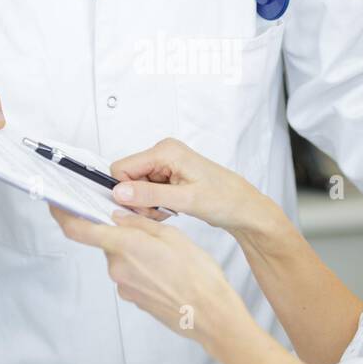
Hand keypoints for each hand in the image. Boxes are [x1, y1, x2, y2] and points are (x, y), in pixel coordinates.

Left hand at [49, 204, 247, 346]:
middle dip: (121, 234)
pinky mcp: (132, 299)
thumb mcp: (171, 236)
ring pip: (121, 258)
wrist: (210, 316)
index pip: (78, 229)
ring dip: (135, 252)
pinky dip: (142, 268)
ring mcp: (123, 286)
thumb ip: (139, 224)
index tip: (55, 203)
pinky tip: (166, 271)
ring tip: (167, 255)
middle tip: (150, 232)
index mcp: (124, 246)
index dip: (62, 214)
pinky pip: (130, 275)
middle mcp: (117, 268)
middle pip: (107, 242)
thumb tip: (116, 216)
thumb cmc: (198, 275)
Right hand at [109, 137, 265, 233]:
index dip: (126, 191)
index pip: (121, 168)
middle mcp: (163, 153)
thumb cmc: (224, 199)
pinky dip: (155, 204)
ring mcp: (165, 164)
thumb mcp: (185, 199)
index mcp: (166, 151)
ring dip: (148, 205)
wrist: (242, 207)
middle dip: (139, 200)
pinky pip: (147, 191)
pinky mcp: (168, 175)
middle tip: (160, 212)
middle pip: (128, 178)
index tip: (142, 207)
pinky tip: (171, 209)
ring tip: (169, 211)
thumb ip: (149, 194)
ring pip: (136, 187)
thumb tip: (120, 192)